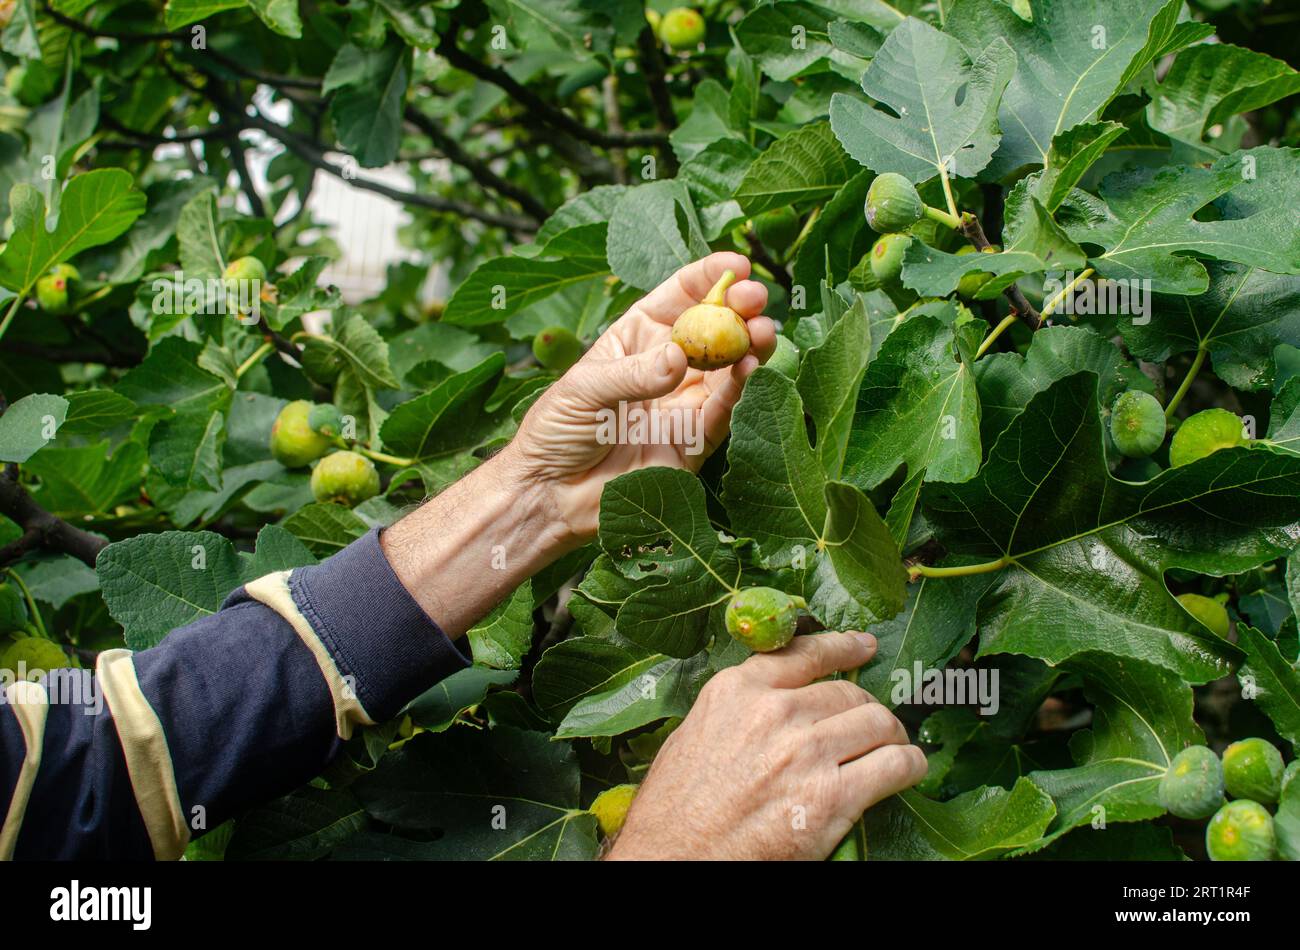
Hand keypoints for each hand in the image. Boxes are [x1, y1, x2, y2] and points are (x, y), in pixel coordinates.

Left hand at [501, 251, 775, 538]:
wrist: (551, 494)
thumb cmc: (555, 431)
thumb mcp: (583, 389)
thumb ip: (633, 373)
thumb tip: (679, 358)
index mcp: (637, 337)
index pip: (680, 296)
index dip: (710, 277)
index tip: (738, 266)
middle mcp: (666, 365)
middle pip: (714, 328)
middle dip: (739, 309)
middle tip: (756, 300)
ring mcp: (683, 402)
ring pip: (729, 368)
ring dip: (751, 347)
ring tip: (763, 332)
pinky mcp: (693, 441)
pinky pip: (723, 411)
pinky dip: (739, 390)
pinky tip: (750, 369)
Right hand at [606, 633, 927, 860]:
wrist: (672, 858)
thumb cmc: (674, 808)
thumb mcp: (695, 733)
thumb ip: (738, 708)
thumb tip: (777, 699)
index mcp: (736, 691)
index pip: (805, 654)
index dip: (843, 647)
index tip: (864, 647)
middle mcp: (773, 712)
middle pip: (848, 693)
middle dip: (867, 709)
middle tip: (874, 727)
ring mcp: (805, 752)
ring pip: (878, 723)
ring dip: (893, 735)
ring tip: (895, 748)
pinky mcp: (830, 798)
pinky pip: (894, 766)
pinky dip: (909, 765)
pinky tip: (908, 770)